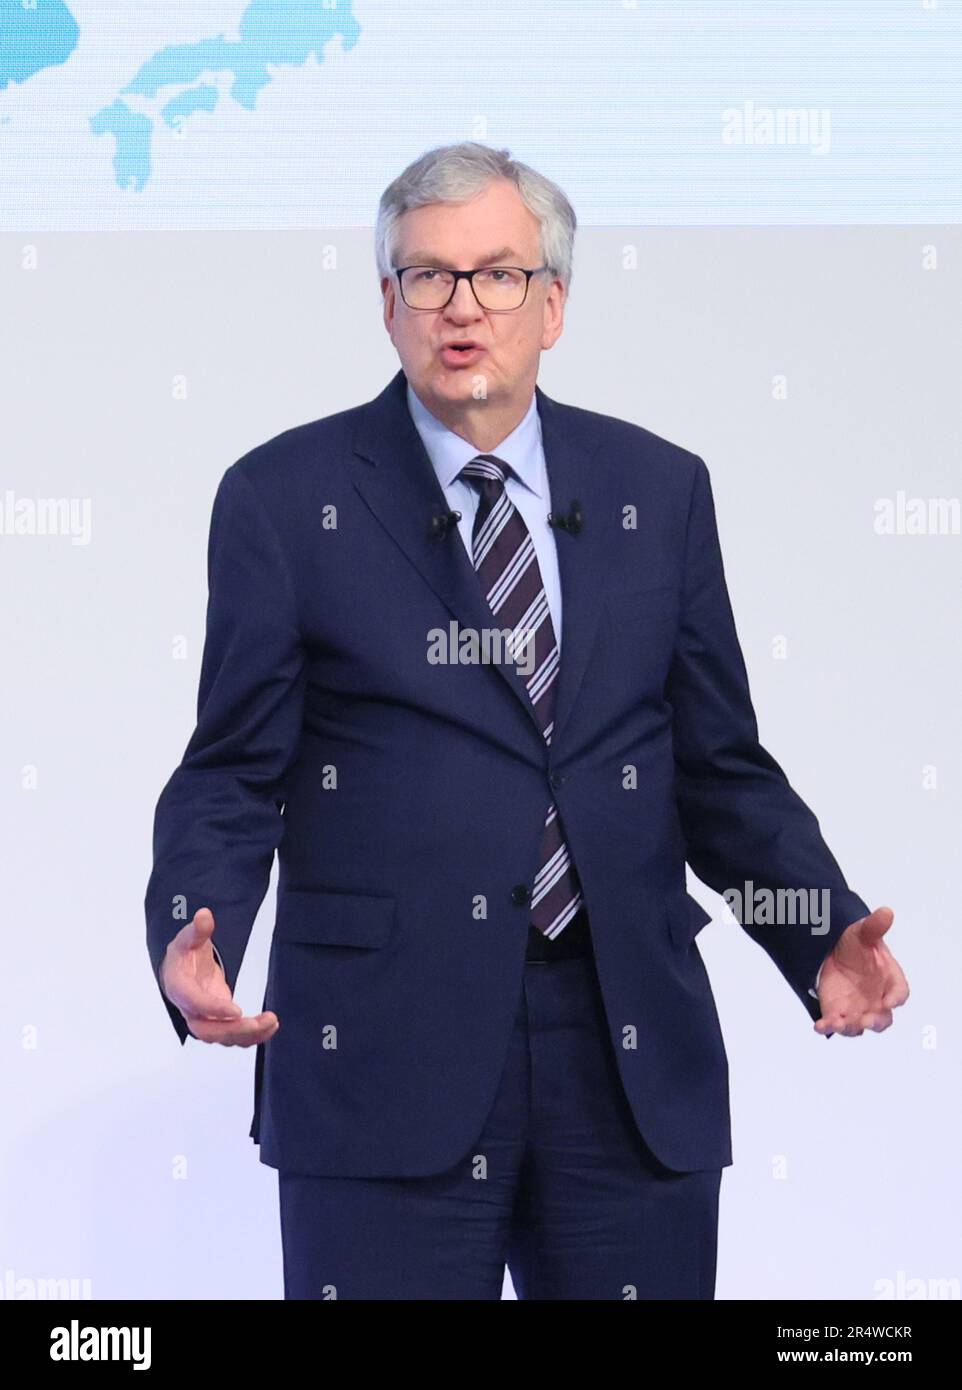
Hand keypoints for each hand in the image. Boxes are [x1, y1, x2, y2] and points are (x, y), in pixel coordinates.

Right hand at [160, 906, 278, 1045]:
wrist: (182, 970)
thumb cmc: (184, 955)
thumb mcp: (187, 938)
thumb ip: (197, 930)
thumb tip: (204, 916)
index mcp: (180, 988)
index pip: (194, 1003)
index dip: (213, 1009)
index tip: (236, 1009)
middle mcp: (190, 1010)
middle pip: (208, 1030)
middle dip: (234, 1030)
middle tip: (259, 1023)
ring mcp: (206, 1019)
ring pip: (223, 1037)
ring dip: (248, 1035)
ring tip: (271, 1023)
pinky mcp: (220, 1022)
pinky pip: (234, 1035)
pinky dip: (252, 1036)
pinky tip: (270, 1027)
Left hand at [814, 905, 907, 1036]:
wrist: (833, 949)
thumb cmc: (856, 943)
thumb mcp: (863, 931)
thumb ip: (874, 926)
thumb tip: (886, 911)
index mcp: (889, 980)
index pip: (899, 993)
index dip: (896, 998)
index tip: (890, 1002)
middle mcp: (876, 1000)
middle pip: (882, 1019)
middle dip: (876, 1022)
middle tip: (867, 1021)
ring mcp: (857, 1009)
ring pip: (857, 1027)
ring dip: (849, 1028)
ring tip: (838, 1024)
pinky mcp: (836, 1013)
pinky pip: (834, 1025)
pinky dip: (828, 1027)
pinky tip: (820, 1025)